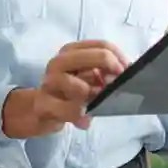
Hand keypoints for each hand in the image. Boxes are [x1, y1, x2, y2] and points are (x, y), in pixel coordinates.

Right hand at [2, 41, 128, 138]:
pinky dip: (79, 115)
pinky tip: (84, 121)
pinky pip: (67, 109)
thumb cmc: (68, 92)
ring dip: (93, 96)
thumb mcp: (87, 78)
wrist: (39, 109)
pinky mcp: (43, 104)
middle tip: (119, 86)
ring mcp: (49, 82)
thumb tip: (127, 74)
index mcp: (72, 51)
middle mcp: (60, 62)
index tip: (128, 73)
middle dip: (111, 70)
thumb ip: (104, 74)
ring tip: (96, 103)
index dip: (119, 59)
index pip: (103, 45)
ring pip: (77, 85)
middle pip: (94, 57)